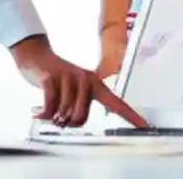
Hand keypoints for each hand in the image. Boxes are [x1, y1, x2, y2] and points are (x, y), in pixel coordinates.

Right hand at [11, 35, 147, 128]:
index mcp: (95, 85)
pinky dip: (42, 114)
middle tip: (57, 117)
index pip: (117, 104)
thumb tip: (71, 124)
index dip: (131, 116)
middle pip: (80, 118)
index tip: (146, 127)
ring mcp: (69, 77)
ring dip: (52, 117)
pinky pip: (49, 108)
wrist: (37, 55)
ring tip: (46, 110)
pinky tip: (36, 111)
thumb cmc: (57, 80)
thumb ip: (77, 108)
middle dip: (67, 122)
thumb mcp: (72, 93)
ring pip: (64, 114)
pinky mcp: (52, 78)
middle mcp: (86, 80)